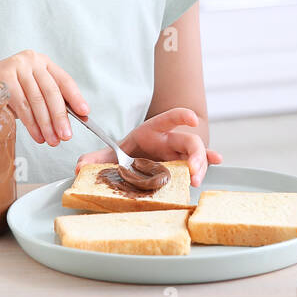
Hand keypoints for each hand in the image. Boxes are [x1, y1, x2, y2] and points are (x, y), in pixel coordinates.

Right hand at [0, 50, 88, 146]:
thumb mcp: (25, 91)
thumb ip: (45, 100)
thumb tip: (68, 121)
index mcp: (40, 61)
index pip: (63, 80)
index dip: (75, 98)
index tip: (85, 113)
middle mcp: (30, 60)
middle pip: (52, 92)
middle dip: (61, 118)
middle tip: (66, 136)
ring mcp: (17, 66)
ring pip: (38, 101)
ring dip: (47, 125)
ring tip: (52, 140)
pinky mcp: (4, 77)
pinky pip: (24, 106)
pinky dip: (32, 124)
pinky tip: (37, 135)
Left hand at [75, 107, 222, 186]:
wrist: (132, 164)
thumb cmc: (126, 154)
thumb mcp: (110, 155)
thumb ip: (95, 159)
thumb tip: (78, 166)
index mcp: (153, 131)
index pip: (168, 119)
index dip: (180, 116)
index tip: (190, 119)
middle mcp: (169, 141)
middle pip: (188, 141)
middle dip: (194, 153)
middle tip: (192, 169)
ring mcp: (178, 155)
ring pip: (196, 155)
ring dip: (200, 165)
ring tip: (196, 180)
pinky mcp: (182, 167)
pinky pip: (199, 164)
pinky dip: (208, 163)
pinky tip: (218, 162)